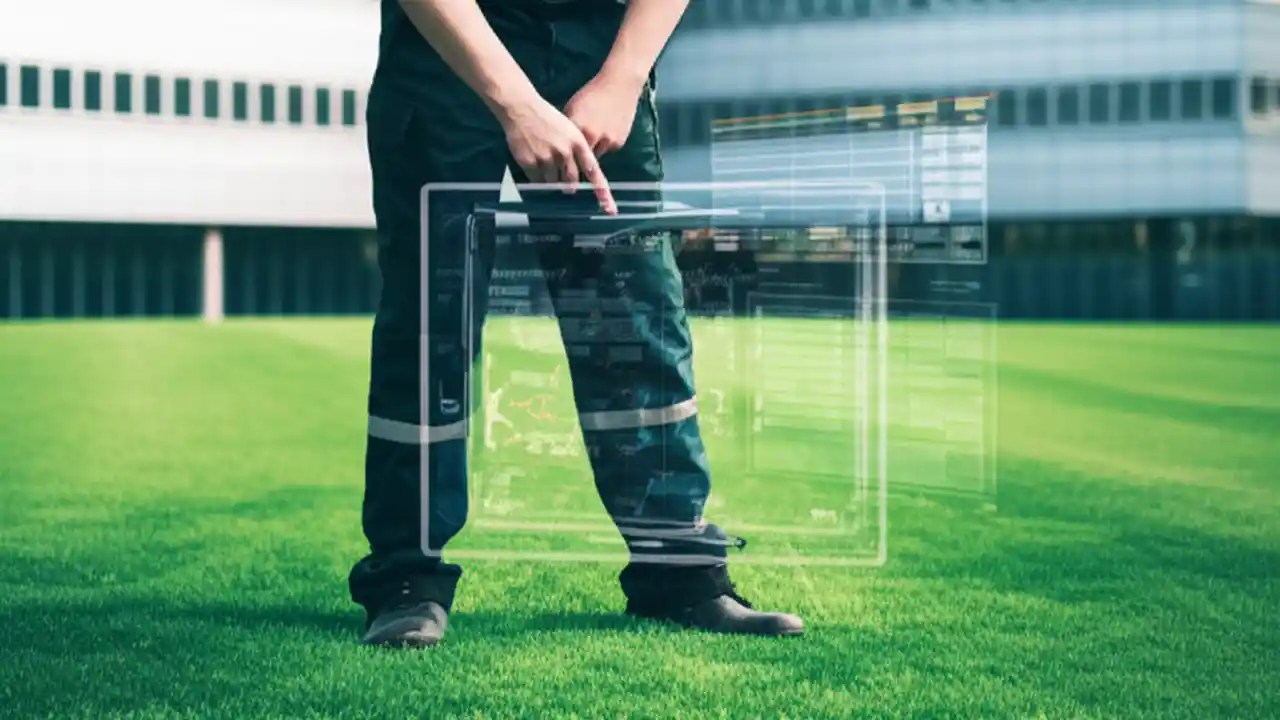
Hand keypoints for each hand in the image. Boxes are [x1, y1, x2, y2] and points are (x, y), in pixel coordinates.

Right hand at [497, 95, 616, 213]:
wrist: (522, 109)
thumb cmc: (546, 118)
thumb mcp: (569, 129)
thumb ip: (576, 151)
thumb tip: (576, 175)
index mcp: (578, 142)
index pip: (593, 170)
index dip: (601, 190)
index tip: (608, 207)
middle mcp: (565, 152)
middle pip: (571, 181)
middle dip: (569, 186)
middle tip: (567, 187)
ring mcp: (547, 158)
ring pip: (553, 182)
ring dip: (550, 180)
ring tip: (543, 162)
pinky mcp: (530, 162)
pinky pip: (537, 181)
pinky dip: (536, 178)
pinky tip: (533, 163)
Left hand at [563, 71, 644, 156]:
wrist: (620, 85)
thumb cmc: (592, 94)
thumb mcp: (573, 107)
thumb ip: (567, 127)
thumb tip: (560, 144)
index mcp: (576, 125)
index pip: (565, 151)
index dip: (562, 157)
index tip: (559, 161)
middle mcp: (591, 136)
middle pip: (579, 159)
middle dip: (576, 159)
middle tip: (572, 160)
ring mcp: (606, 141)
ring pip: (594, 156)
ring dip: (591, 151)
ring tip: (593, 137)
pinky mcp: (618, 143)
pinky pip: (607, 150)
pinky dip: (605, 145)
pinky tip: (606, 131)